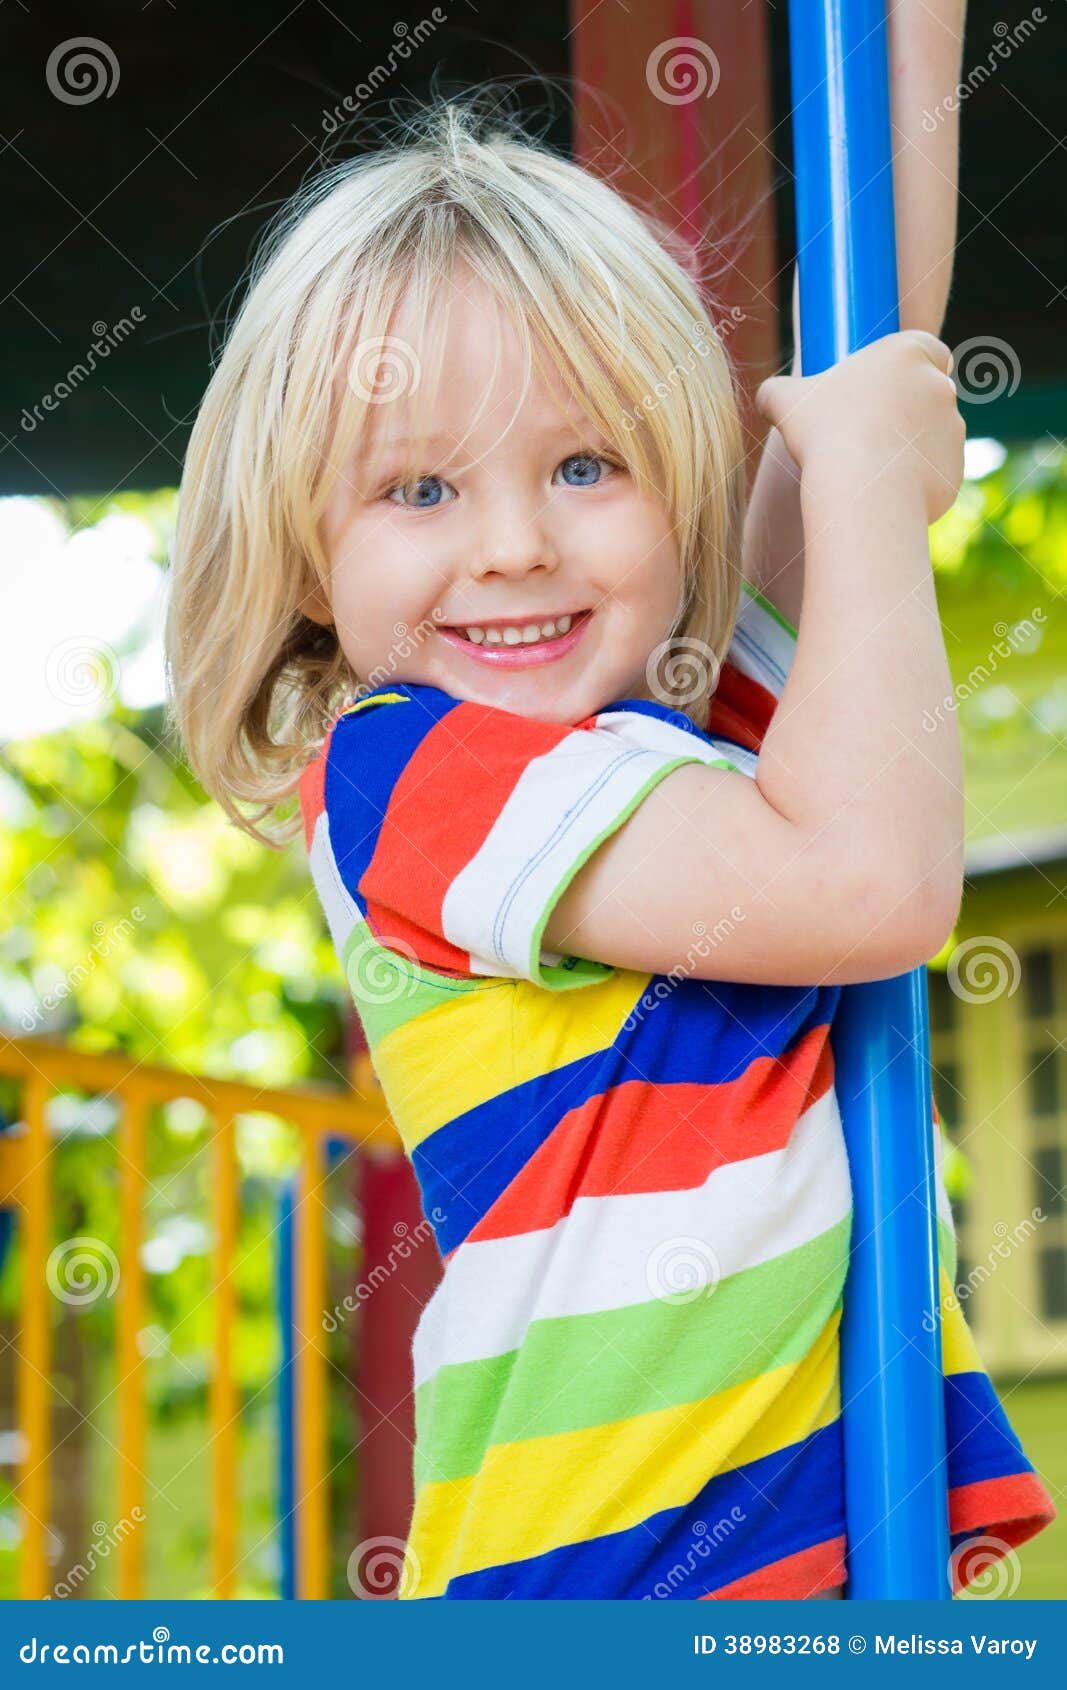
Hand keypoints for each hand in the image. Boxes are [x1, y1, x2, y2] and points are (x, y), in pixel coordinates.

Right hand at [755, 330, 965, 524]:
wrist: (860, 490)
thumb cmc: (824, 433)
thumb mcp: (784, 402)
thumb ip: (775, 391)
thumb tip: (767, 398)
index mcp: (908, 352)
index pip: (925, 347)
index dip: (908, 364)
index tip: (884, 384)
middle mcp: (940, 385)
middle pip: (930, 390)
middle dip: (907, 407)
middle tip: (870, 428)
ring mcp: (953, 428)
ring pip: (935, 432)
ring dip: (911, 444)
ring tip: (872, 466)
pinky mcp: (955, 468)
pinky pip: (936, 470)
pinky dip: (917, 478)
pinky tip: (885, 489)